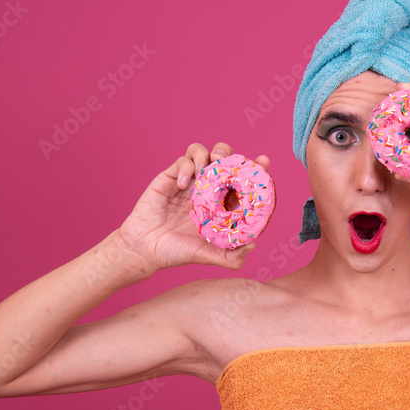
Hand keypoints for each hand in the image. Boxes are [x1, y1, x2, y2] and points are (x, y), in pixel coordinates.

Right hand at [118, 142, 271, 270]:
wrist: (145, 249)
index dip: (255, 168)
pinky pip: (182, 161)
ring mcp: (189, 181)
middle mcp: (207, 188)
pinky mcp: (171, 177)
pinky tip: (183, 186)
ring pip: (203, 152)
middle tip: (226, 164)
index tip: (264, 161)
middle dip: (229, 155)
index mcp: (221, 202)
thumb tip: (253, 245)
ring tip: (205, 169)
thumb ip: (230, 256)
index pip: (242, 180)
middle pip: (224, 157)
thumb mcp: (208, 256)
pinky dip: (186, 168)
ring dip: (207, 155)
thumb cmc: (177, 252)